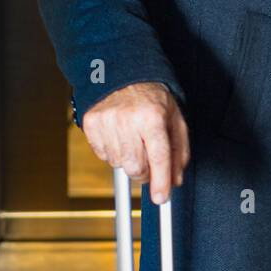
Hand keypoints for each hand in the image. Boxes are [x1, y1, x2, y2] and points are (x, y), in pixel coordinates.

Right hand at [82, 81, 189, 204]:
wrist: (122, 73)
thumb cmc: (151, 97)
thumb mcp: (174, 119)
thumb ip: (179, 151)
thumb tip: (175, 180)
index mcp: (152, 116)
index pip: (158, 158)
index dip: (161, 182)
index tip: (161, 197)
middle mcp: (127, 119)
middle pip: (135, 167)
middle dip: (145, 173)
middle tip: (149, 163)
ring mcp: (106, 121)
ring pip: (119, 164)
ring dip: (129, 161)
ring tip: (134, 141)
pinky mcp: (91, 124)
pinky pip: (103, 155)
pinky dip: (114, 153)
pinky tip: (120, 137)